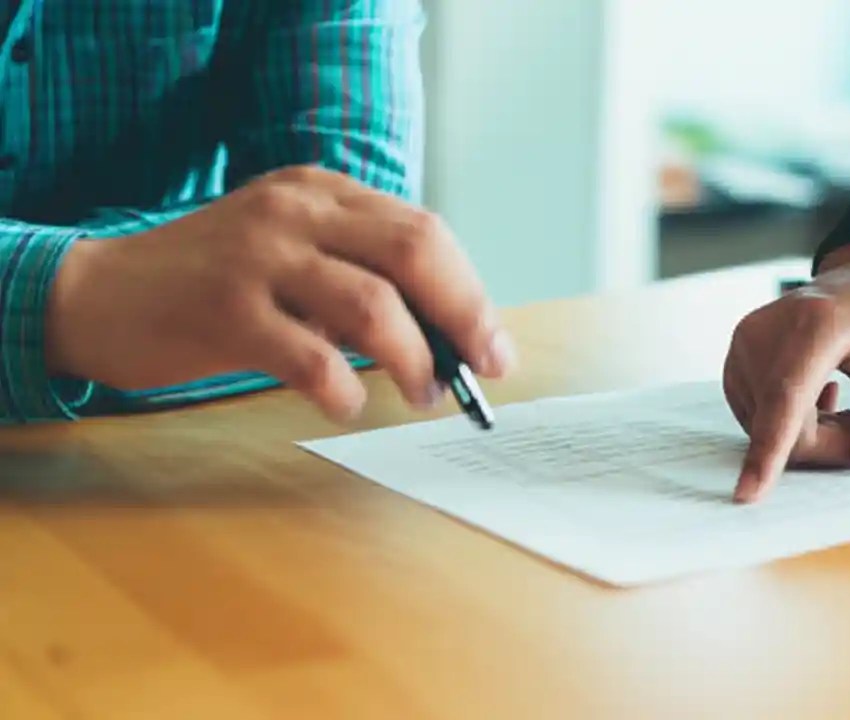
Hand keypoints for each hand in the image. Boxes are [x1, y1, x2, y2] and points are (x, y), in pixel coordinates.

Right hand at [45, 165, 514, 421]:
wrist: (100, 292)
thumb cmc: (214, 281)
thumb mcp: (292, 252)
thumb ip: (361, 275)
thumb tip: (449, 337)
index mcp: (321, 192)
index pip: (423, 231)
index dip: (471, 292)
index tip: (494, 346)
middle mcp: (296, 212)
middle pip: (414, 253)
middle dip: (463, 317)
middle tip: (478, 371)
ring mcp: (259, 257)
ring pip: (372, 305)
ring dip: (412, 359)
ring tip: (420, 392)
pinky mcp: (224, 311)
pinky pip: (309, 357)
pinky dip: (344, 389)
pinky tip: (347, 404)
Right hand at [723, 237, 849, 502]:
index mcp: (817, 324)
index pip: (788, 397)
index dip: (770, 450)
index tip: (748, 494)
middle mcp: (767, 331)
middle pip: (784, 428)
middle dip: (829, 442)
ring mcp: (743, 346)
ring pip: (768, 431)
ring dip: (810, 434)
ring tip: (839, 398)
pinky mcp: (734, 362)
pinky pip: (758, 422)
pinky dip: (790, 425)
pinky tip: (815, 397)